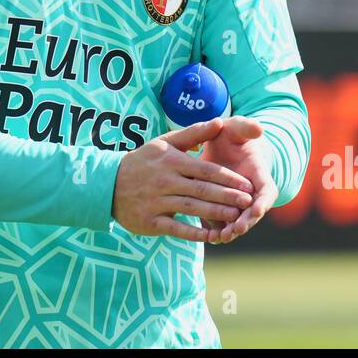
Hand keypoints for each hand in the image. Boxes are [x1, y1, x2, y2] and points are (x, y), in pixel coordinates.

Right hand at [111, 117, 255, 241]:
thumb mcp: (165, 143)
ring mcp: (157, 201)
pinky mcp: (150, 221)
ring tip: (235, 216)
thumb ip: (194, 133)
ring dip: (215, 213)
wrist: (109, 183)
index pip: (205, 170)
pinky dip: (193, 233)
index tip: (248, 184)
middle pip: (202, 189)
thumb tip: (219, 121)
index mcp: (171, 161)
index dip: (228, 178)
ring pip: (191, 208)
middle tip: (248, 201)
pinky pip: (175, 228)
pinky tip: (210, 236)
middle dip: (227, 196)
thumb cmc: (144, 161)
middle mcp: (165, 181)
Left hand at [197, 116, 277, 243]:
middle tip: (236, 230)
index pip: (266, 191)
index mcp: (258, 173)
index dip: (263, 201)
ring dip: (231, 230)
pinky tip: (207, 238)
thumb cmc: (231, 135)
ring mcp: (237, 201)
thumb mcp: (236, 127)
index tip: (258, 210)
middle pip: (253, 212)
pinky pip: (221, 222)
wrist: (220, 146)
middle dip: (246, 222)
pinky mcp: (222, 206)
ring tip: (220, 238)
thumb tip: (258, 127)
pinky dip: (217, 230)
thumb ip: (246, 127)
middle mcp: (250, 192)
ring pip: (238, 220)